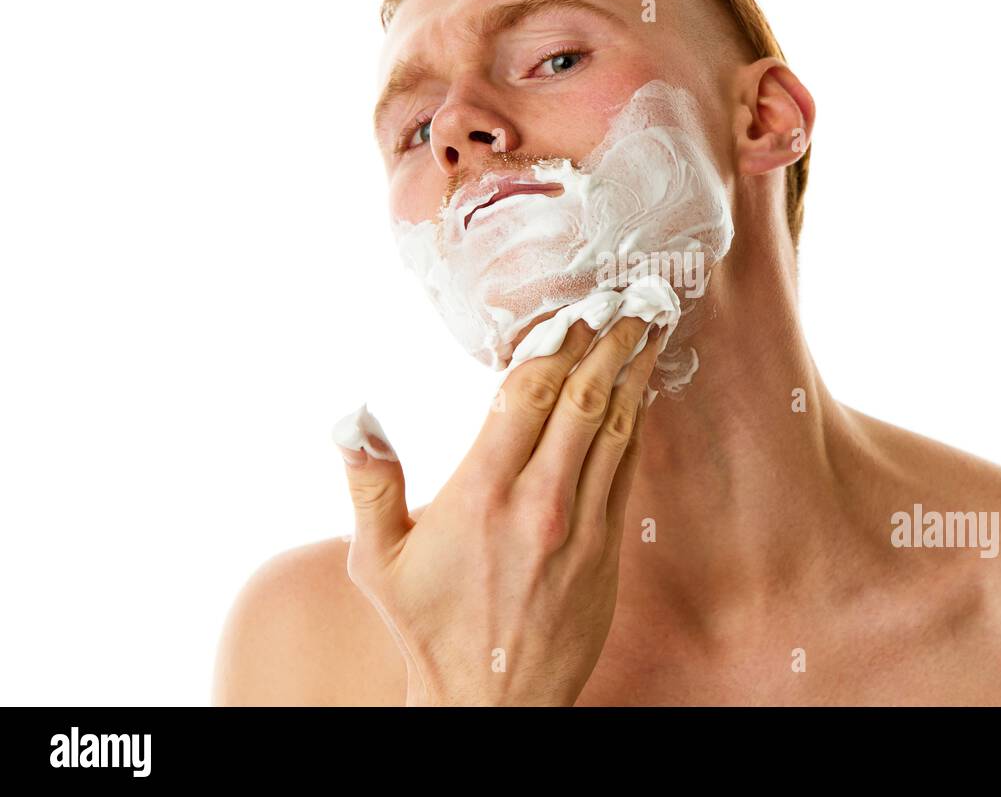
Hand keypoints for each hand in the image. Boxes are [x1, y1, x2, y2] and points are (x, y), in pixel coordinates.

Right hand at [337, 316, 661, 705]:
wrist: (492, 704)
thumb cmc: (429, 628)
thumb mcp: (378, 560)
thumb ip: (369, 482)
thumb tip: (352, 414)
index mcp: (481, 492)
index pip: (526, 394)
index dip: (553, 342)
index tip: (571, 306)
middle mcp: (538, 501)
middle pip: (581, 398)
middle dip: (606, 340)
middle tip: (626, 296)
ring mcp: (580, 525)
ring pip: (615, 428)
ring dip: (632, 372)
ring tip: (648, 326)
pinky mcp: (606, 549)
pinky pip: (627, 470)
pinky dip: (635, 424)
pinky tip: (640, 392)